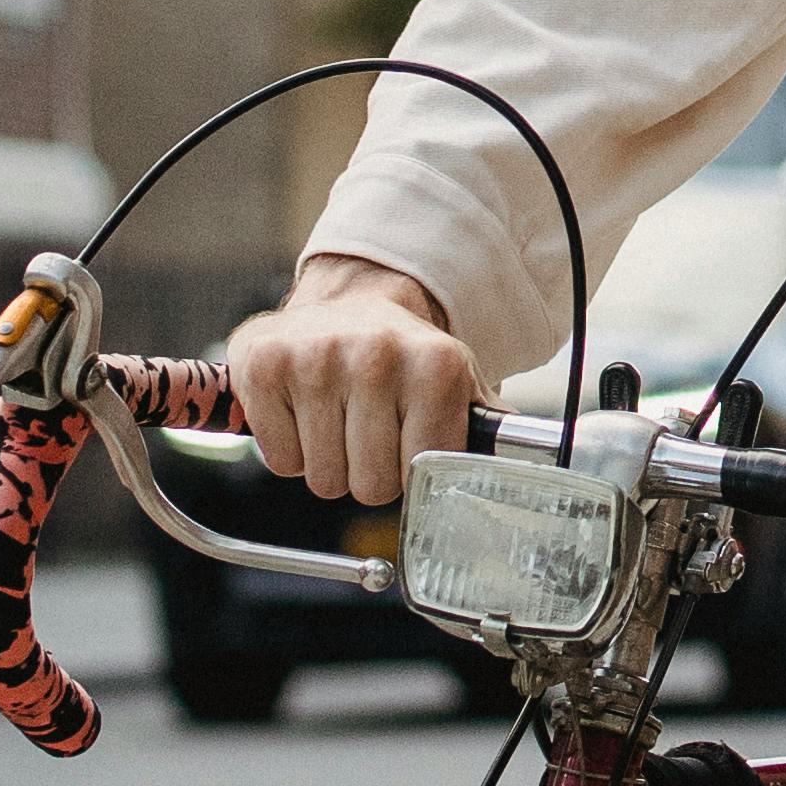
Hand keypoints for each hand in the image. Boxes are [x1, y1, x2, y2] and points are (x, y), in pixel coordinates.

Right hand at [230, 255, 477, 510]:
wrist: (352, 299)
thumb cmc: (406, 356)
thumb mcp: (459, 381)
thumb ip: (489, 429)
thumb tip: (522, 472)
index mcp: (436, 365)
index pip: (420, 475)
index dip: (411, 473)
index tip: (407, 445)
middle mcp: (377, 356)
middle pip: (369, 486)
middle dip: (368, 473)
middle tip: (369, 434)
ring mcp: (316, 357)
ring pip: (322, 479)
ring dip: (329, 462)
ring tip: (338, 420)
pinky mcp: (263, 365)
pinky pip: (280, 461)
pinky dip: (289, 449)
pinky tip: (304, 412)